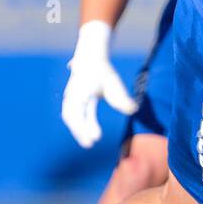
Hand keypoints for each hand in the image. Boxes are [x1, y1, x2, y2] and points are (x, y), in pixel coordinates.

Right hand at [61, 20, 137, 147]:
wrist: (89, 59)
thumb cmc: (103, 72)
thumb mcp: (114, 83)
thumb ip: (122, 98)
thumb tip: (133, 110)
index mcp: (82, 89)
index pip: (81, 110)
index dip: (87, 125)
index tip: (97, 137)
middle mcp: (72, 94)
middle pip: (72, 116)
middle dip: (80, 130)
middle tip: (91, 144)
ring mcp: (69, 97)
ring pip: (70, 116)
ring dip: (78, 130)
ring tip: (89, 143)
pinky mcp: (70, 100)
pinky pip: (71, 115)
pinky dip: (77, 125)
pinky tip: (85, 135)